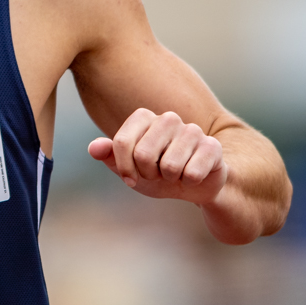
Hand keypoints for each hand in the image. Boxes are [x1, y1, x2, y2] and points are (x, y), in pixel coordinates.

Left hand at [89, 108, 226, 205]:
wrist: (193, 186)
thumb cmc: (157, 174)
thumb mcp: (129, 169)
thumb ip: (109, 157)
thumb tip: (93, 148)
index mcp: (144, 117)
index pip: (121, 142)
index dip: (124, 168)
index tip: (131, 177)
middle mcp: (168, 118)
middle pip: (143, 154)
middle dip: (148, 174)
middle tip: (157, 174)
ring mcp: (192, 130)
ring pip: (169, 166)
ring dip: (170, 180)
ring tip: (175, 174)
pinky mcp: (212, 146)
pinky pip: (192, 173)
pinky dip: (189, 183)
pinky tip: (193, 176)